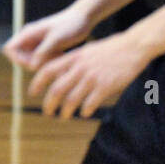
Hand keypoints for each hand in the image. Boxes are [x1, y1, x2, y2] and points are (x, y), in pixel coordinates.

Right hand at [4, 7, 90, 69]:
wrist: (84, 17)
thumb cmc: (70, 25)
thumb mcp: (56, 39)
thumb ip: (43, 52)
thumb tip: (31, 66)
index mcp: (28, 33)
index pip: (10, 49)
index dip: (17, 59)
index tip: (32, 63)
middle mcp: (30, 38)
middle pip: (20, 57)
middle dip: (32, 63)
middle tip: (49, 62)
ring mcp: (38, 43)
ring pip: (32, 60)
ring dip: (43, 64)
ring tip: (58, 59)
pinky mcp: (46, 47)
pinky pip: (43, 59)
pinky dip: (50, 61)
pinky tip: (62, 57)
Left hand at [29, 34, 149, 118]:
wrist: (132, 46)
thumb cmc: (109, 50)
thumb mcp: (85, 51)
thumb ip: (72, 63)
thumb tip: (58, 76)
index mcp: (72, 58)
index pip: (47, 71)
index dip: (37, 83)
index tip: (32, 93)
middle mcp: (79, 68)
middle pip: (56, 90)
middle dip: (49, 104)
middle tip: (47, 113)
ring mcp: (92, 78)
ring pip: (71, 100)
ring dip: (65, 112)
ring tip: (64, 117)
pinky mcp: (106, 86)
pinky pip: (90, 104)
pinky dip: (85, 111)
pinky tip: (84, 114)